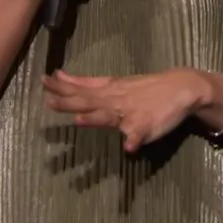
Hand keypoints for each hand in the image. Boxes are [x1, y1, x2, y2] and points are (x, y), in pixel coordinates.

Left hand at [42, 68, 208, 152]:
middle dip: (69, 103)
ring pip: (110, 116)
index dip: (61, 86)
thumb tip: (58, 75)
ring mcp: (130, 113)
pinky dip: (133, 140)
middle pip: (88, 101)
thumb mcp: (113, 82)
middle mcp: (114, 100)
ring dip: (95, 119)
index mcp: (106, 91)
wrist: (180, 87)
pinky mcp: (146, 126)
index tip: (42, 82)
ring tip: (79, 121)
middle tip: (49, 102)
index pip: (80, 88)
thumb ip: (86, 82)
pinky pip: (139, 135)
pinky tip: (128, 147)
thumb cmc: (143, 87)